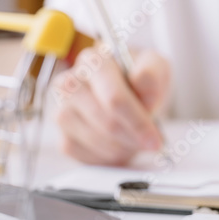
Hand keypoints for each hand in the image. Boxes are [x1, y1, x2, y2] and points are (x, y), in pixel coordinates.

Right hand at [52, 47, 170, 165]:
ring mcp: (62, 112)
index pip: (113, 98)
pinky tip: (119, 144)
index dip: (137, 121)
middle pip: (105, 122)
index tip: (155, 138)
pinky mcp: (64, 138)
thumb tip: (141, 80)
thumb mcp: (156, 68)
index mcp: (92, 61)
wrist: (132, 97)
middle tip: (151, 142)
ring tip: (134, 138)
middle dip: (133, 137)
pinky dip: (109, 157)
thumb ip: (151, 73)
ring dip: (123, 147)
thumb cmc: (141, 81)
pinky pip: (88, 158)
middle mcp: (69, 84)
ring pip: (97, 142)